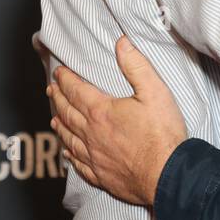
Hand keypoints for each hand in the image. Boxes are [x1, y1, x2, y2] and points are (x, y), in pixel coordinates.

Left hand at [46, 37, 187, 205]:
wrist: (167, 176)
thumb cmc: (162, 134)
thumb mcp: (155, 92)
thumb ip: (136, 66)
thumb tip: (122, 43)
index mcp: (102, 112)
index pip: (76, 91)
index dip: (65, 79)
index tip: (58, 72)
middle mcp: (92, 134)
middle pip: (67, 113)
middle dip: (58, 98)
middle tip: (51, 89)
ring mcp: (94, 157)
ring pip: (69, 138)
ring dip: (60, 125)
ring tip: (54, 118)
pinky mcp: (101, 175)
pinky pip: (78, 164)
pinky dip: (70, 155)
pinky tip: (68, 153)